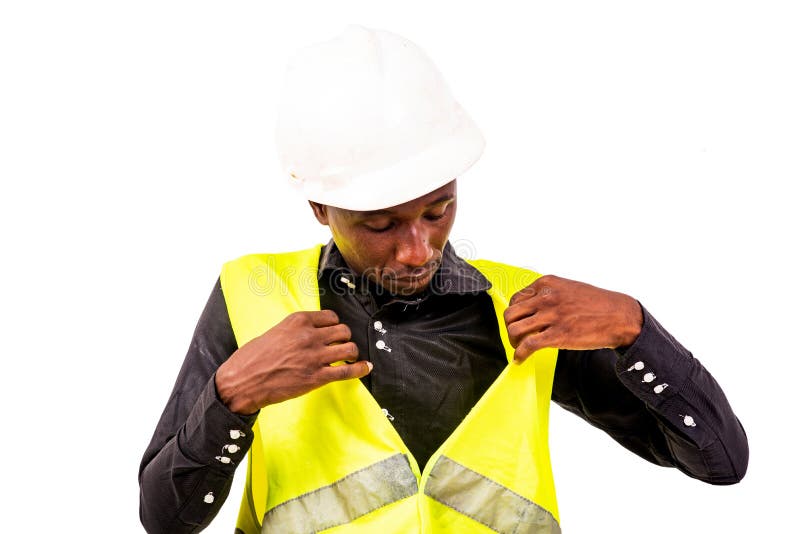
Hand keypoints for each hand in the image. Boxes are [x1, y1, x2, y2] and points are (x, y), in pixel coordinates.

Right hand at [215, 310, 370, 413]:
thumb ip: (295, 331)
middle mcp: (309, 336)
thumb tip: (310, 334)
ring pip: (349, 349)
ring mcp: (315, 357)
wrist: (241, 382)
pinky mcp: (317, 378)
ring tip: (348, 357)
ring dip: (352, 353)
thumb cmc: (251, 358)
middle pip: (344, 331)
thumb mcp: (274, 332)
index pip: (331, 317)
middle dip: (345, 339)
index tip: (333, 332)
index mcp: (298, 321)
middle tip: (340, 346)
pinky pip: (347, 371)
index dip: (335, 326)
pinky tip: (365, 368)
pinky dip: (360, 369)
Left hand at [504, 275, 642, 362]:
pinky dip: (520, 354)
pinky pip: (528, 345)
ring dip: (513, 342)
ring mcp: (551, 316)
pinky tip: (521, 359)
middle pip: (511, 314)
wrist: (619, 316)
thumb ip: (548, 295)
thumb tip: (530, 308)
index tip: (518, 323)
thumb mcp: (568, 289)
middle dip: (510, 328)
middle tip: (516, 337)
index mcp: (547, 283)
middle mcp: (546, 297)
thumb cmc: (596, 304)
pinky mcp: (557, 335)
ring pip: (514, 329)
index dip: (515, 314)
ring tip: (519, 348)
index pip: (516, 299)